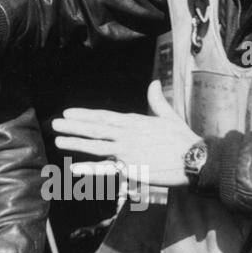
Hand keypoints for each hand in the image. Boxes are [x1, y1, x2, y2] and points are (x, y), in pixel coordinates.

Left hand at [51, 79, 198, 188]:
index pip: (104, 116)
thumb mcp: (168, 116)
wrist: (196, 160)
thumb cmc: (183, 139)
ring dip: (76, 143)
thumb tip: (154, 83)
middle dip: (74, 126)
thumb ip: (157, 100)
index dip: (84, 115)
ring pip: (96, 146)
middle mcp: (127, 135)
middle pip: (95, 129)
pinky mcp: (132, 169)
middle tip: (55, 123)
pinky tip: (75, 168)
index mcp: (134, 122)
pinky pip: (107, 169)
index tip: (68, 113)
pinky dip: (90, 168)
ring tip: (58, 141)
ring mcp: (128, 152)